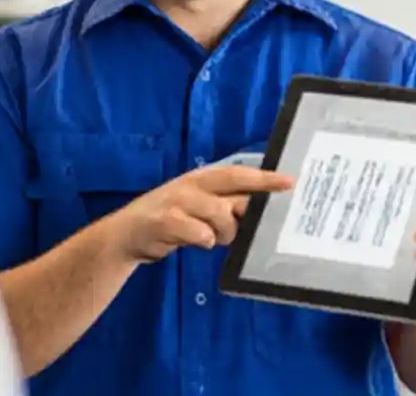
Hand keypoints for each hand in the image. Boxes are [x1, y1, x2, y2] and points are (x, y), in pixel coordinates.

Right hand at [110, 165, 293, 262]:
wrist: (126, 235)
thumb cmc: (170, 221)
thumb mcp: (197, 208)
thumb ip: (223, 207)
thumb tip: (257, 211)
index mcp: (201, 178)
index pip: (238, 174)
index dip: (264, 177)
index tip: (289, 181)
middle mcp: (191, 185)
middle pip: (232, 185)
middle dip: (257, 195)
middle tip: (275, 209)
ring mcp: (177, 201)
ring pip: (220, 213)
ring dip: (226, 231)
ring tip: (217, 238)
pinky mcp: (165, 221)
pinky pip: (199, 232)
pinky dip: (205, 240)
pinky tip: (199, 242)